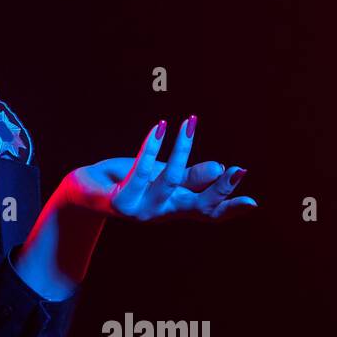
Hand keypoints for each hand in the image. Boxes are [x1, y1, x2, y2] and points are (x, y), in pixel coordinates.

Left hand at [71, 115, 256, 222]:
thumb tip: (220, 168)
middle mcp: (160, 212)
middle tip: (237, 169)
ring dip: (181, 149)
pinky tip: (160, 126)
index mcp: (174, 208)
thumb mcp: (160, 177)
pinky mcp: (119, 201)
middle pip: (195, 204)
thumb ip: (188, 176)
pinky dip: (152, 146)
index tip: (253, 204)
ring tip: (191, 123)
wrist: (83, 191)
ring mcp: (140, 209)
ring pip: (168, 180)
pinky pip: (139, 170)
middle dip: (217, 187)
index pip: (207, 213)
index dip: (230, 209)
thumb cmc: (124, 182)